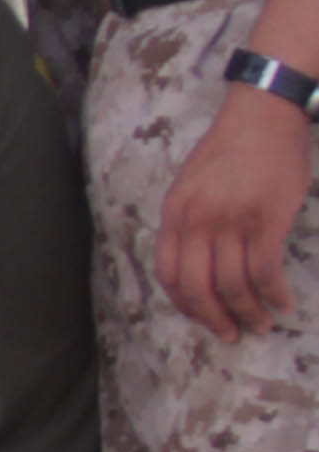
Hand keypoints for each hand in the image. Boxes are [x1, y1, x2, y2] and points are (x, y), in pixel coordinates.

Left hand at [159, 88, 312, 340]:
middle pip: (198, 287)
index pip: (168, 273)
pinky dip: (274, 295)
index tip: (200, 317)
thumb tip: (195, 261)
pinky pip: (265, 272)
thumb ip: (188, 220)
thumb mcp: (191, 184)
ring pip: (234, 285)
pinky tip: (283, 304)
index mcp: (174, 213)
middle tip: (231, 334)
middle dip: (214, 318)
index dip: (184, 304)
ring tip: (261, 323)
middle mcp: (197, 221)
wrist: (261, 116)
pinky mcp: (266, 221)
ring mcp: (231, 222)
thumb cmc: (230, 150)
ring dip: (249, 312)